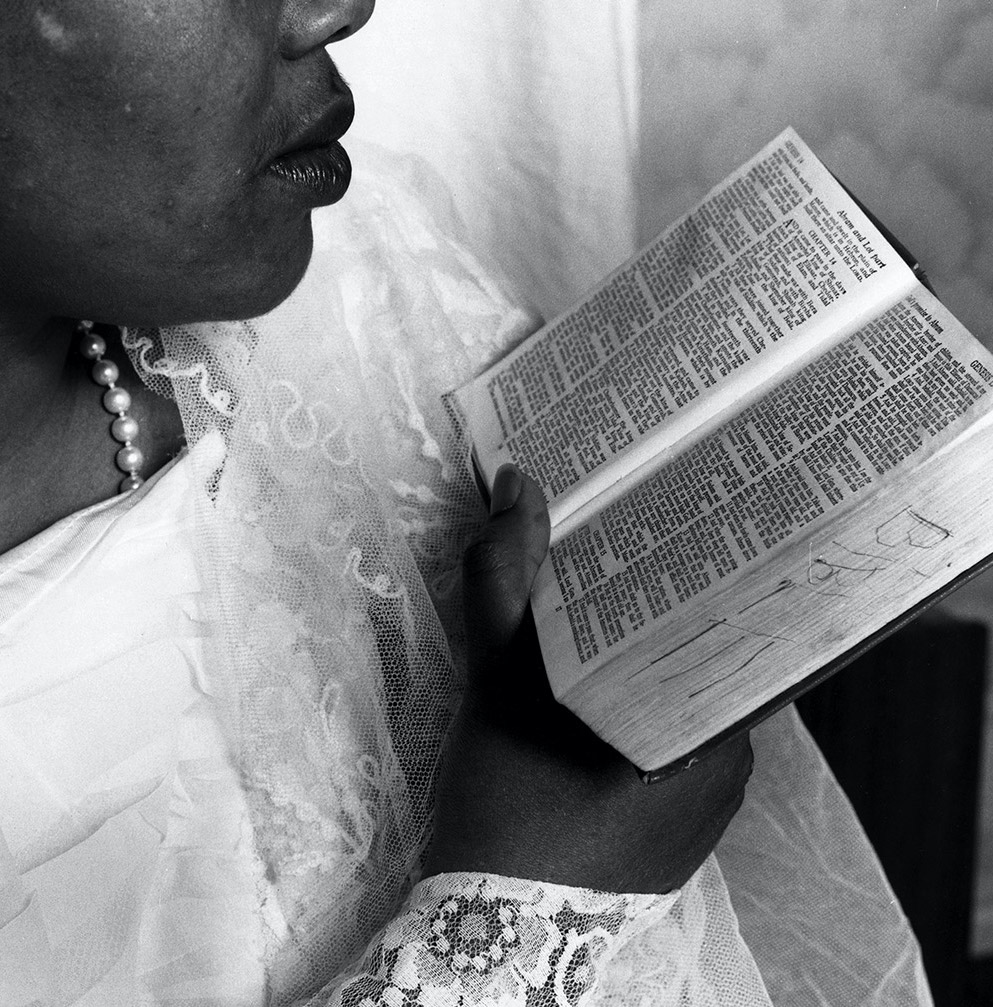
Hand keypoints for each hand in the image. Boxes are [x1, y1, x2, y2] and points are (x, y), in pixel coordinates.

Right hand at [423, 464, 752, 893]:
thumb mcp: (500, 681)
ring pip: (681, 704)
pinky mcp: (677, 833)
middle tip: (620, 558)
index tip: (663, 525)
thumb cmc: (509, 801)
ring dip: (645, 664)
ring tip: (606, 613)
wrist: (490, 928)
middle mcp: (731, 768)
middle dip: (659, 611)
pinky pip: (669, 748)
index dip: (694, 570)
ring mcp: (708, 808)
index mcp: (715, 731)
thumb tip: (515, 483)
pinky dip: (637, 713)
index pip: (726, 625)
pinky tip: (597, 693)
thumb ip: (505, 580)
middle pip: (701, 662)